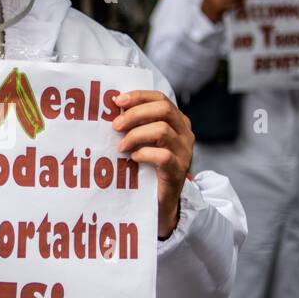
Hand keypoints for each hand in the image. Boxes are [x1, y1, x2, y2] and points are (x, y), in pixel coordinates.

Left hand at [113, 90, 192, 238]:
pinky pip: (163, 155)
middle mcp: (185, 133)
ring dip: (136, 135)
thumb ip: (137, 125)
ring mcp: (184, 151)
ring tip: (121, 146)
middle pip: (163, 110)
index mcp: (177, 121)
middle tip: (116, 125)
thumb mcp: (145, 141)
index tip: (117, 100)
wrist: (161, 201)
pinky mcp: (178, 170)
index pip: (160, 98)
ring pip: (162, 130)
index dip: (139, 96)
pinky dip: (144, 153)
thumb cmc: (149, 167)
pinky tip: (133, 158)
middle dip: (135, 114)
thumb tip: (113, 110)